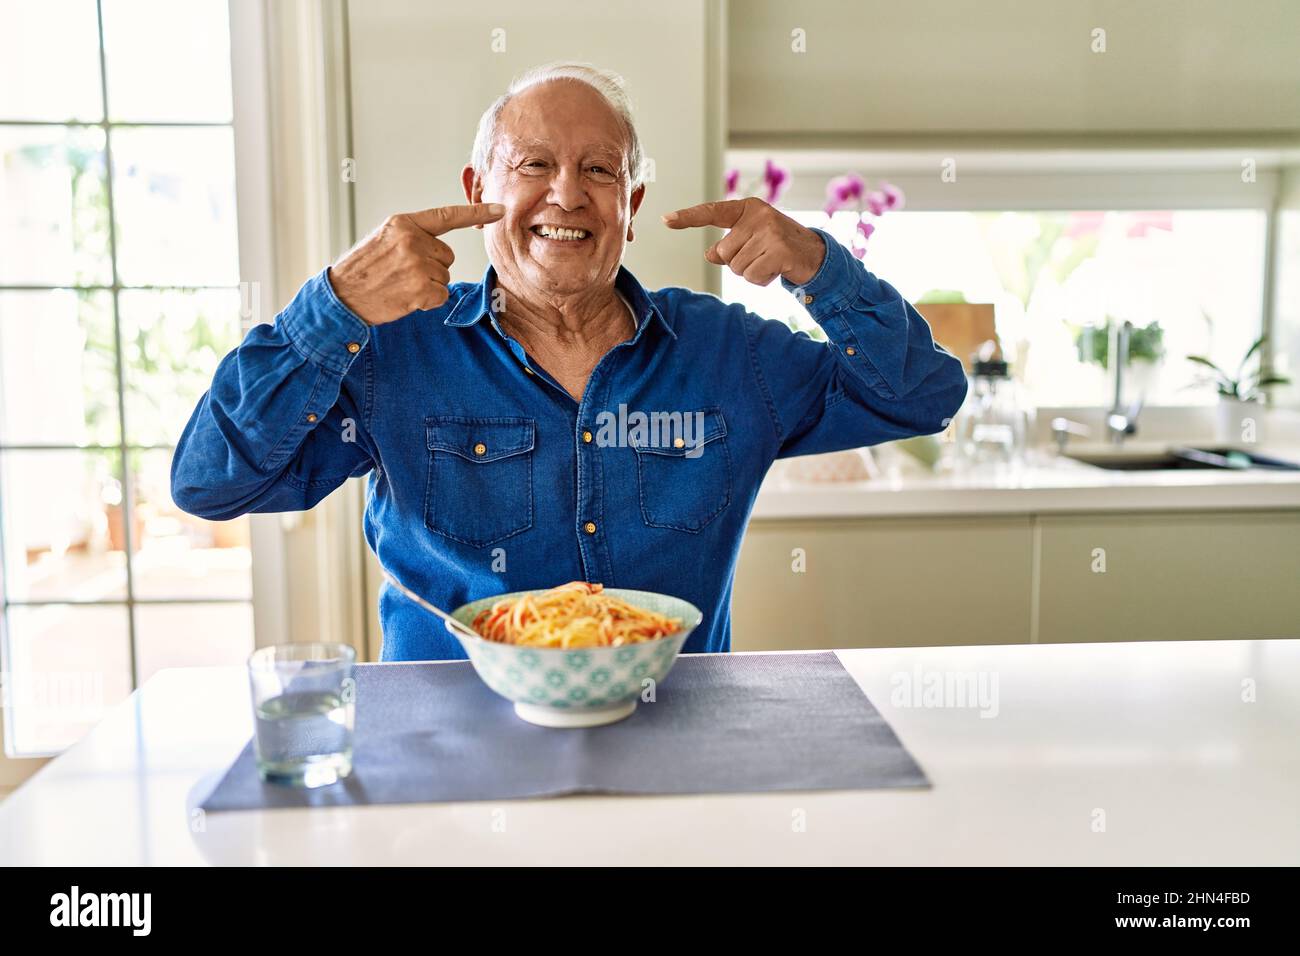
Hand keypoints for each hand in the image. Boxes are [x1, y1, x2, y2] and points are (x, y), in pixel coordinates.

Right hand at [328, 203, 504, 324]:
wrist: (341, 297)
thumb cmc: (363, 271)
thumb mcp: (383, 240)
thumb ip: (411, 237)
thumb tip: (441, 248)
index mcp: (403, 224)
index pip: (447, 216)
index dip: (476, 213)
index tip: (500, 210)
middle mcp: (412, 240)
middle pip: (446, 256)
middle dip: (431, 267)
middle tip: (402, 274)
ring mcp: (416, 264)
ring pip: (444, 277)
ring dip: (427, 285)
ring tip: (399, 285)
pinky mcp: (420, 288)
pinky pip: (440, 295)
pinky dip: (427, 301)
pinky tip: (405, 298)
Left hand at [662, 197, 824, 286]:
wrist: (815, 255)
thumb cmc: (778, 247)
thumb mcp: (752, 242)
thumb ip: (729, 246)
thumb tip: (710, 253)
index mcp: (747, 209)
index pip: (712, 212)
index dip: (688, 217)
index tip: (665, 219)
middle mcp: (757, 215)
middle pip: (723, 252)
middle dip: (737, 262)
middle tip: (760, 257)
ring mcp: (769, 231)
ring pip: (736, 267)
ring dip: (751, 272)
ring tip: (769, 262)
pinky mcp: (779, 249)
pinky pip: (752, 276)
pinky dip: (761, 280)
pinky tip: (776, 270)